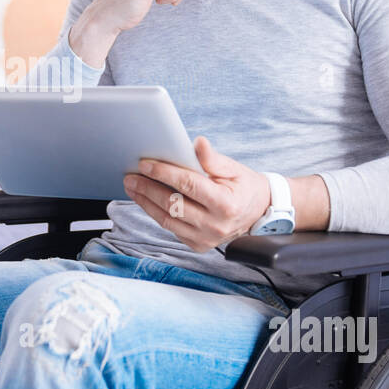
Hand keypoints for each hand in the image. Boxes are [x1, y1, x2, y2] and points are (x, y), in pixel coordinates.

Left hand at [122, 136, 271, 252]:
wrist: (257, 212)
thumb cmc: (244, 186)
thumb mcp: (233, 168)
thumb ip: (213, 158)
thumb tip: (197, 143)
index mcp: (226, 204)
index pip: (188, 185)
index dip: (164, 173)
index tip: (145, 164)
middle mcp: (215, 226)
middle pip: (172, 204)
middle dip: (147, 188)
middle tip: (130, 176)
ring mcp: (206, 239)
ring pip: (167, 220)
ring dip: (145, 202)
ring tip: (132, 187)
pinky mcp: (198, 245)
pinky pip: (171, 228)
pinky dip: (155, 213)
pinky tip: (145, 200)